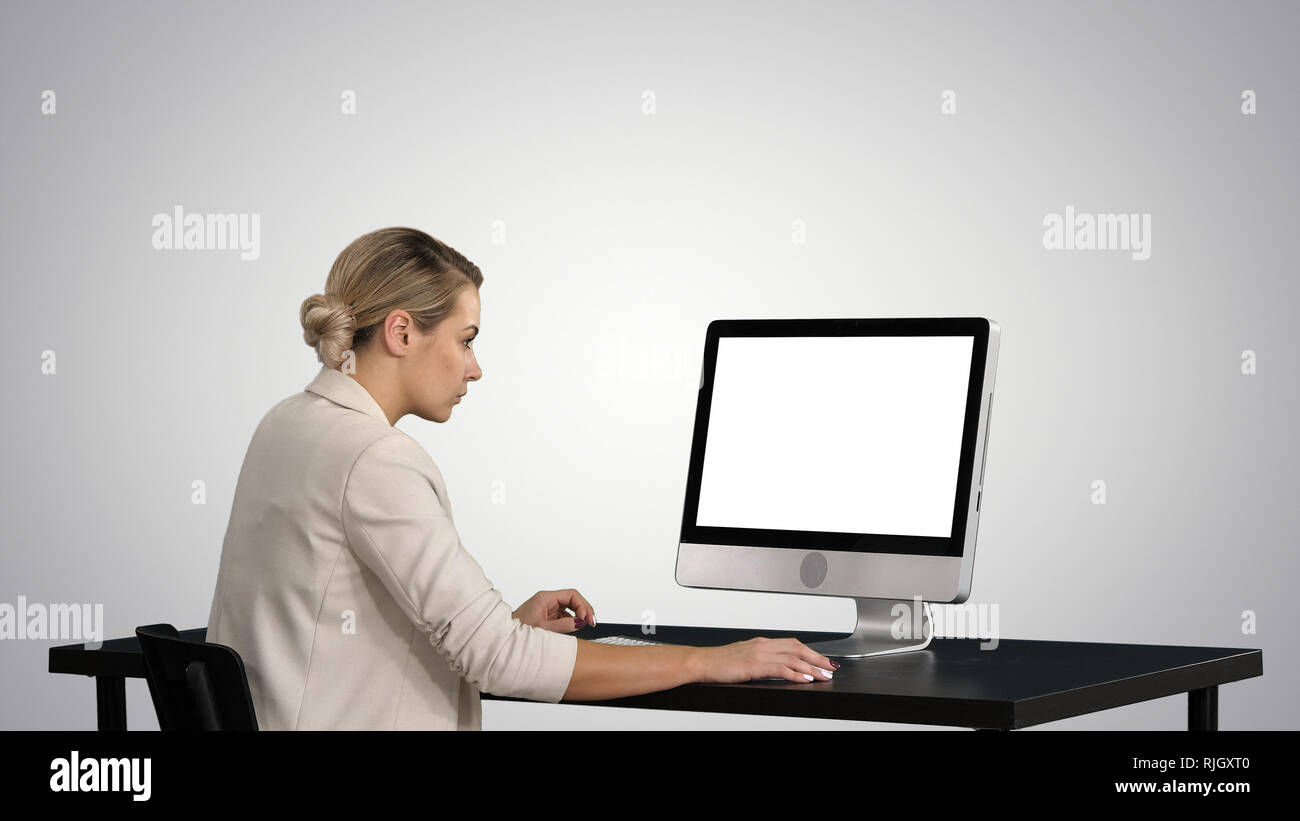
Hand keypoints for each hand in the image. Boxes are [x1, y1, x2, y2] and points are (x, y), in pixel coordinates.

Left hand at [511, 588, 596, 633]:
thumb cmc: (517, 632)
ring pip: (570, 607)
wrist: (503, 639)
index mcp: (545, 598)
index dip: (583, 606)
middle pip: (572, 599)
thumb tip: (580, 622)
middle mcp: (546, 600)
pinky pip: (564, 615)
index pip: (571, 595)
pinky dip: (572, 620)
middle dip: (584, 609)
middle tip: (592, 622)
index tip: (587, 619)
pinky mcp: (546, 616)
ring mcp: (547, 608)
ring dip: (579, 615)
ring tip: (587, 625)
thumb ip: (564, 625)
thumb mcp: (543, 630)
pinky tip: (576, 627)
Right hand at [693, 637, 837, 683]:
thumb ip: (761, 660)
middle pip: (797, 648)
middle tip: (831, 667)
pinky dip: (795, 674)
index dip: (810, 652)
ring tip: (823, 675)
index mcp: (761, 643)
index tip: (823, 660)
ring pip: (792, 658)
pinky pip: (780, 668)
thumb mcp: (744, 658)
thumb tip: (778, 668)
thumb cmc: (719, 663)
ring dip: (811, 667)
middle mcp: (762, 645)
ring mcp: (758, 654)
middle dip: (817, 658)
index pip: (793, 644)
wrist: (702, 662)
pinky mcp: (754, 665)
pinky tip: (804, 679)